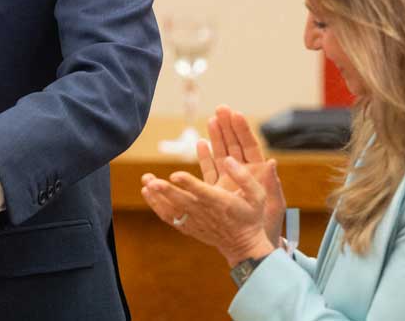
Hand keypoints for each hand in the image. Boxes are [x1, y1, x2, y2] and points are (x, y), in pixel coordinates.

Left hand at [142, 156, 276, 265]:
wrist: (244, 246)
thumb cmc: (250, 216)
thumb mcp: (258, 196)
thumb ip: (244, 177)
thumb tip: (229, 159)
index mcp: (222, 203)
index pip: (203, 193)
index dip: (190, 184)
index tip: (176, 175)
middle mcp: (206, 213)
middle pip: (183, 201)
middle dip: (166, 192)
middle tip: (151, 181)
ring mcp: (196, 222)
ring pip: (173, 210)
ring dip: (157, 197)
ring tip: (145, 182)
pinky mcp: (189, 227)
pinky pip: (170, 218)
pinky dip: (157, 207)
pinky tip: (147, 194)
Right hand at [201, 105, 286, 244]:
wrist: (251, 243)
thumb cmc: (266, 225)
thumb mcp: (273, 205)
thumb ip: (272, 184)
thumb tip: (272, 162)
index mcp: (258, 174)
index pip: (250, 146)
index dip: (242, 129)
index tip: (235, 113)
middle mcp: (243, 173)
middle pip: (234, 144)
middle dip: (228, 126)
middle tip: (220, 108)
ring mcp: (229, 180)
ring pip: (221, 153)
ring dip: (216, 136)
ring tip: (211, 119)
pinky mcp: (216, 189)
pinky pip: (210, 168)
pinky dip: (205, 155)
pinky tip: (201, 143)